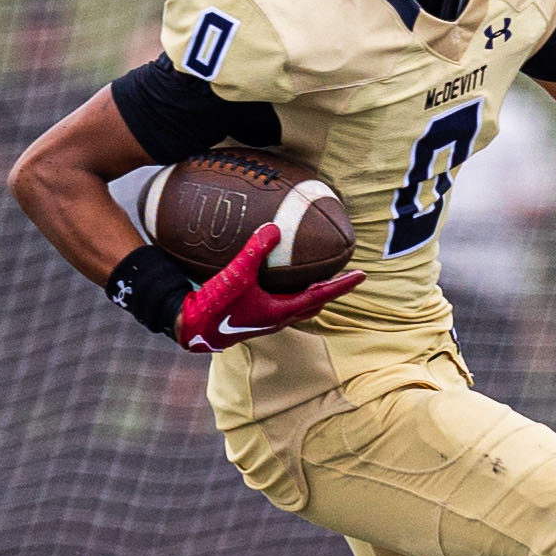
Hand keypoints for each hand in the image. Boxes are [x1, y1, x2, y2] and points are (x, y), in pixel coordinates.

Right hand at [174, 224, 364, 352]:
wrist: (193, 329)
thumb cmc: (216, 306)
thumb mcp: (236, 275)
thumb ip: (255, 250)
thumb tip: (273, 226)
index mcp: (281, 312)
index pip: (321, 295)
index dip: (343, 285)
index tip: (362, 275)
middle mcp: (278, 319)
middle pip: (314, 304)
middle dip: (330, 291)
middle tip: (344, 276)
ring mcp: (267, 321)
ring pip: (299, 308)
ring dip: (312, 295)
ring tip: (318, 279)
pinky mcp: (255, 319)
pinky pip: (283, 306)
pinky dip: (292, 295)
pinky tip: (280, 284)